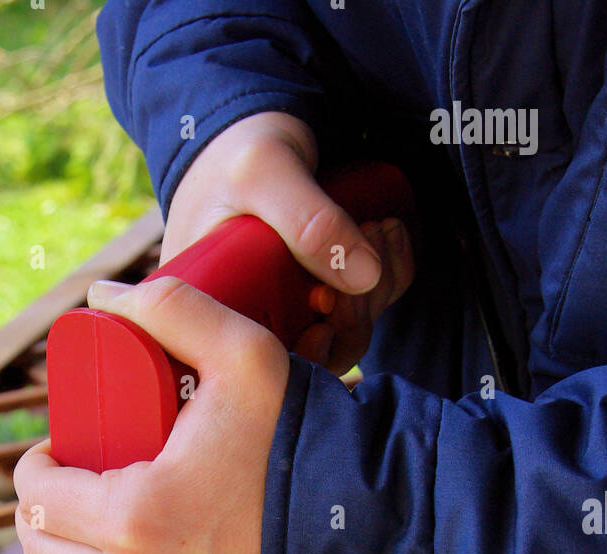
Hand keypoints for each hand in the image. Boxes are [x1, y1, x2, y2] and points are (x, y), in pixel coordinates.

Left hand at [14, 277, 287, 553]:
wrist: (370, 543)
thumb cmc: (308, 452)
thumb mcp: (249, 361)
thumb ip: (176, 312)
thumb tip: (104, 297)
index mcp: (132, 512)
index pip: (37, 491)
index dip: (36, 465)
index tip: (56, 455)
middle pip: (42, 549)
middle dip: (40, 514)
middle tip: (63, 494)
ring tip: (64, 546)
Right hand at [162, 112, 414, 375]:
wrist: (247, 129)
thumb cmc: (237, 152)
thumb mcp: (263, 172)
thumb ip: (306, 220)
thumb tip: (363, 280)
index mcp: (214, 317)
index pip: (266, 371)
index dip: (310, 353)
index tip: (330, 301)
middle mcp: (250, 326)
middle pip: (316, 359)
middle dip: (356, 311)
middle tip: (366, 239)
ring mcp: (289, 313)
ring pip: (350, 335)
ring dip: (381, 287)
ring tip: (379, 227)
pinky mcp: (320, 293)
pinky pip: (367, 305)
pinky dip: (392, 272)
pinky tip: (388, 233)